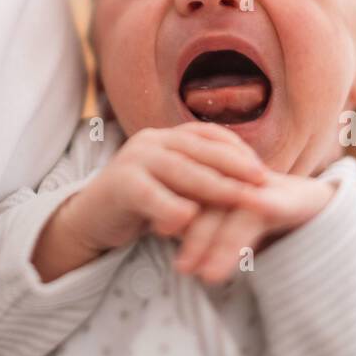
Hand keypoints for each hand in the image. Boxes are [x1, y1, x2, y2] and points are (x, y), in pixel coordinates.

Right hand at [32, 123, 266, 282]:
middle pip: (201, 149)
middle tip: (265, 182)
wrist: (91, 221)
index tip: (265, 170)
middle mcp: (152, 141)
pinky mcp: (118, 183)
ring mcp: (134, 159)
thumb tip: (254, 186)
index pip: (210, 135)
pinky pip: (149, 194)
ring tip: (242, 200)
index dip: (239, 151)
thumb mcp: (176, 188)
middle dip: (236, 166)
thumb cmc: (142, 207)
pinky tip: (189, 221)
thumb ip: (204, 182)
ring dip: (215, 186)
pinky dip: (170, 207)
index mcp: (167, 138)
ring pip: (182, 170)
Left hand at [174, 168, 337, 284]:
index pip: (187, 189)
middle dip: (190, 235)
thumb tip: (181, 258)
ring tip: (199, 275)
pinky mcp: (278, 197)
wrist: (320, 205)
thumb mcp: (235, 224)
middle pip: (202, 201)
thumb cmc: (271, 217)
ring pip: (223, 213)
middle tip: (180, 267)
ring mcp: (256, 184)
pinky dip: (231, 245)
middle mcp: (236, 176)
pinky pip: (248, 221)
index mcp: (221, 174)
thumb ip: (211, 231)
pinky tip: (221, 268)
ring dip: (209, 245)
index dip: (170, 210)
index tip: (153, 234)